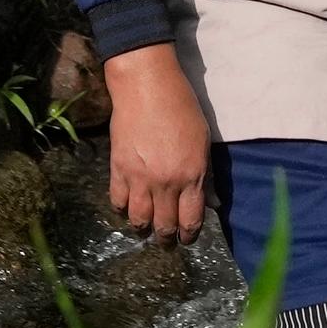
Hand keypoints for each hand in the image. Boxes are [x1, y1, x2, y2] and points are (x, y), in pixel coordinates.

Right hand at [104, 43, 210, 242]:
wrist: (146, 86)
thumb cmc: (181, 107)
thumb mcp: (202, 140)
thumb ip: (205, 173)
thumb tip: (208, 200)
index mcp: (192, 176)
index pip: (190, 219)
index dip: (188, 235)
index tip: (187, 240)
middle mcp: (166, 183)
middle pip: (165, 224)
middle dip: (167, 238)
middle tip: (166, 241)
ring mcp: (140, 178)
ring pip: (139, 219)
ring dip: (143, 228)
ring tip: (144, 229)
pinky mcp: (117, 169)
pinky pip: (117, 200)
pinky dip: (122, 209)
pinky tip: (126, 208)